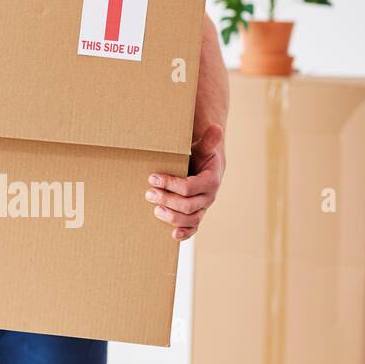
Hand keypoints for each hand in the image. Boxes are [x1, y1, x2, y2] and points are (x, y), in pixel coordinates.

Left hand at [145, 124, 224, 241]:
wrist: (207, 166)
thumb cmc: (201, 155)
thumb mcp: (203, 147)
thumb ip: (208, 141)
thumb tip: (216, 128)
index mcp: (211, 180)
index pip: (190, 187)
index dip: (171, 184)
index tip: (153, 178)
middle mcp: (209, 196)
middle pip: (188, 205)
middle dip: (167, 200)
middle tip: (149, 193)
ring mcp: (203, 208)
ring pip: (190, 219)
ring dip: (172, 217)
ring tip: (155, 210)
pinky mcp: (197, 215)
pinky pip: (193, 227)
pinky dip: (185, 233)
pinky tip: (173, 235)